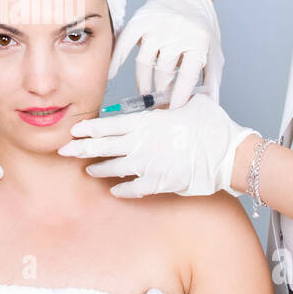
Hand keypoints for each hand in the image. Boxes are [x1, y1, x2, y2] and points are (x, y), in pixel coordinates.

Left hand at [58, 93, 255, 197]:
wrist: (229, 154)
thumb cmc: (212, 126)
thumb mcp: (188, 104)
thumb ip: (168, 105)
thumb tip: (160, 104)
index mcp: (147, 122)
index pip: (108, 125)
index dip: (88, 128)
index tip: (74, 129)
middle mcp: (142, 144)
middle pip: (102, 147)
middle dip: (80, 148)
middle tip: (64, 149)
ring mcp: (148, 166)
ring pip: (113, 168)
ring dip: (99, 168)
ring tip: (89, 169)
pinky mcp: (158, 184)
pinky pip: (132, 189)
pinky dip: (121, 189)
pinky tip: (114, 190)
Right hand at [108, 0, 224, 108]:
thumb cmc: (203, 28)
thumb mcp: (214, 52)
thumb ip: (213, 81)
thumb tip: (210, 107)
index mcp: (199, 42)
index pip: (186, 76)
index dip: (178, 97)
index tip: (173, 110)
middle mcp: (178, 33)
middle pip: (163, 73)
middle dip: (160, 92)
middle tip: (158, 103)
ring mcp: (157, 26)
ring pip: (144, 63)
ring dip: (143, 83)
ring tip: (146, 94)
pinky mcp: (141, 20)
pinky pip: (125, 44)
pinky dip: (117, 60)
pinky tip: (112, 74)